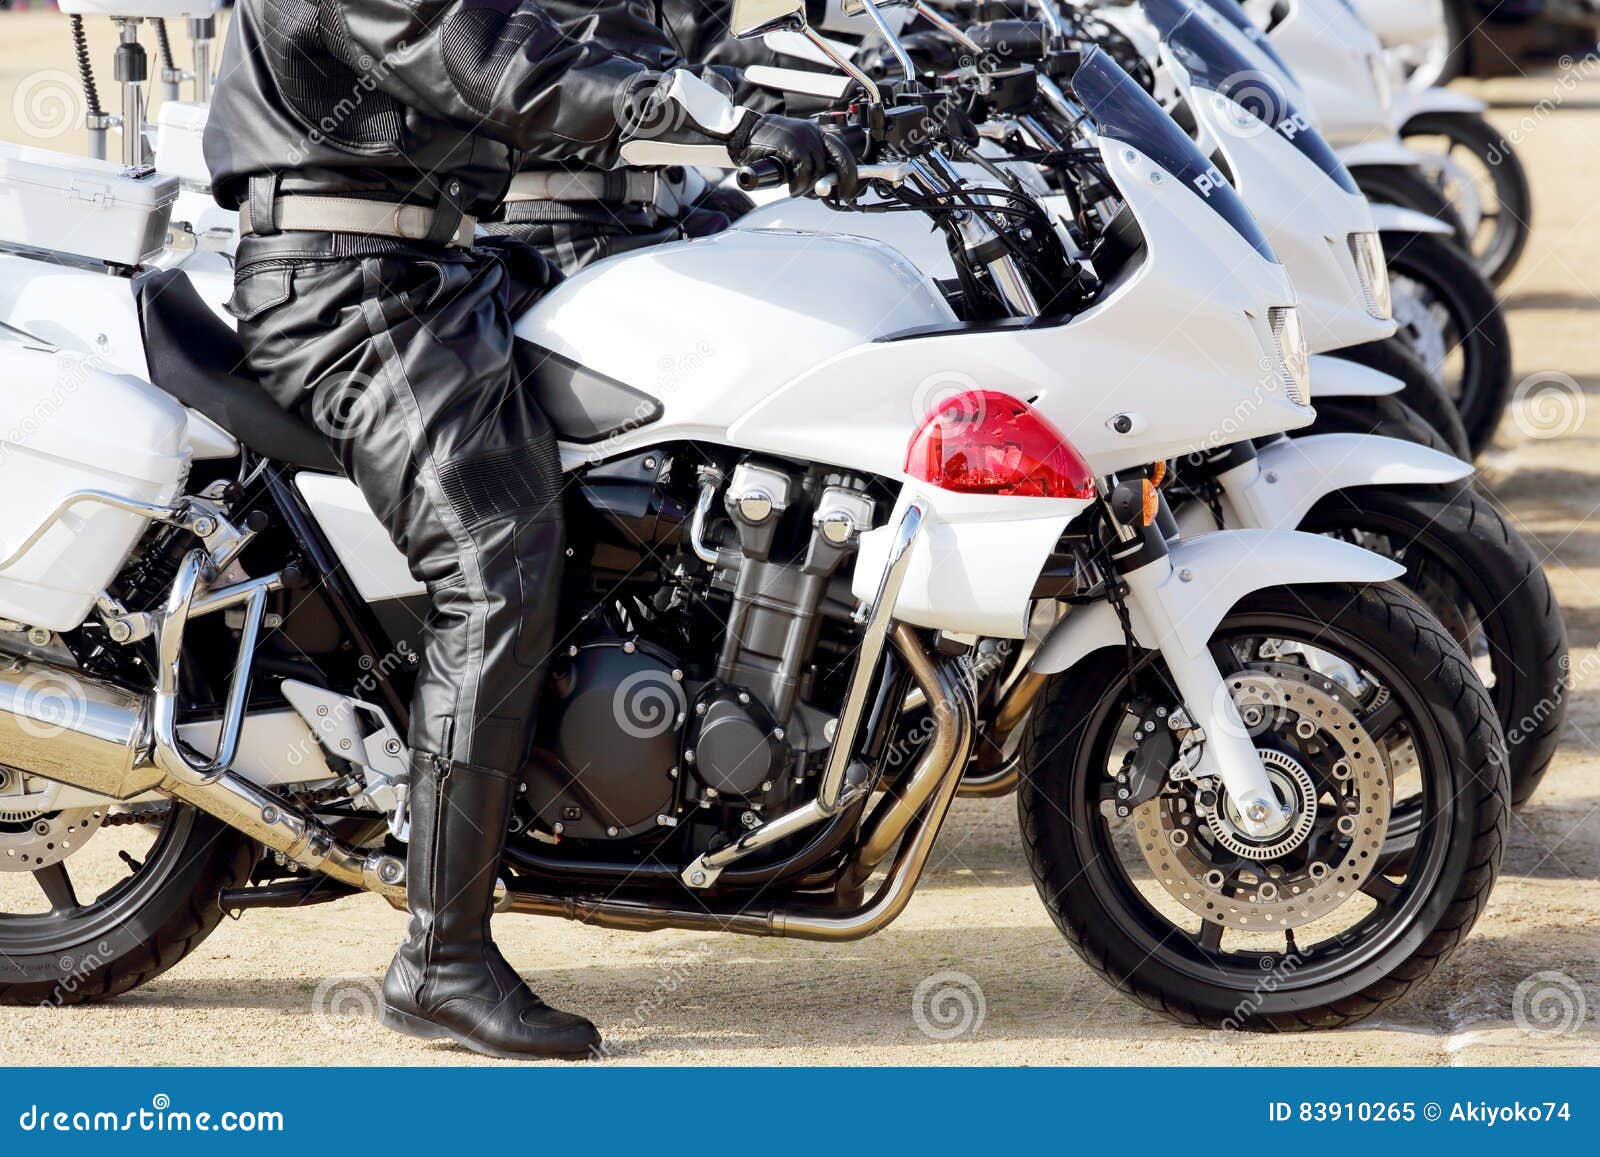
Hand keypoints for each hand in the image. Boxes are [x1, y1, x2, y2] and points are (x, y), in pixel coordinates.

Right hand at [732, 114, 856, 197]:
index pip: (841, 150)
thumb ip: (807, 160)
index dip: (846, 170)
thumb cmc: (764, 145)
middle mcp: (813, 132)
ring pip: (820, 169)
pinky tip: (792, 189)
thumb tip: (822, 183)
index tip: (846, 187)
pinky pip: (805, 171)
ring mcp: (805, 137)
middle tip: (830, 195)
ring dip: (810, 187)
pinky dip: (800, 185)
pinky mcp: (794, 145)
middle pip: (838, 159)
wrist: (744, 134)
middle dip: (837, 181)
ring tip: (797, 192)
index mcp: (815, 132)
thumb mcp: (791, 148)